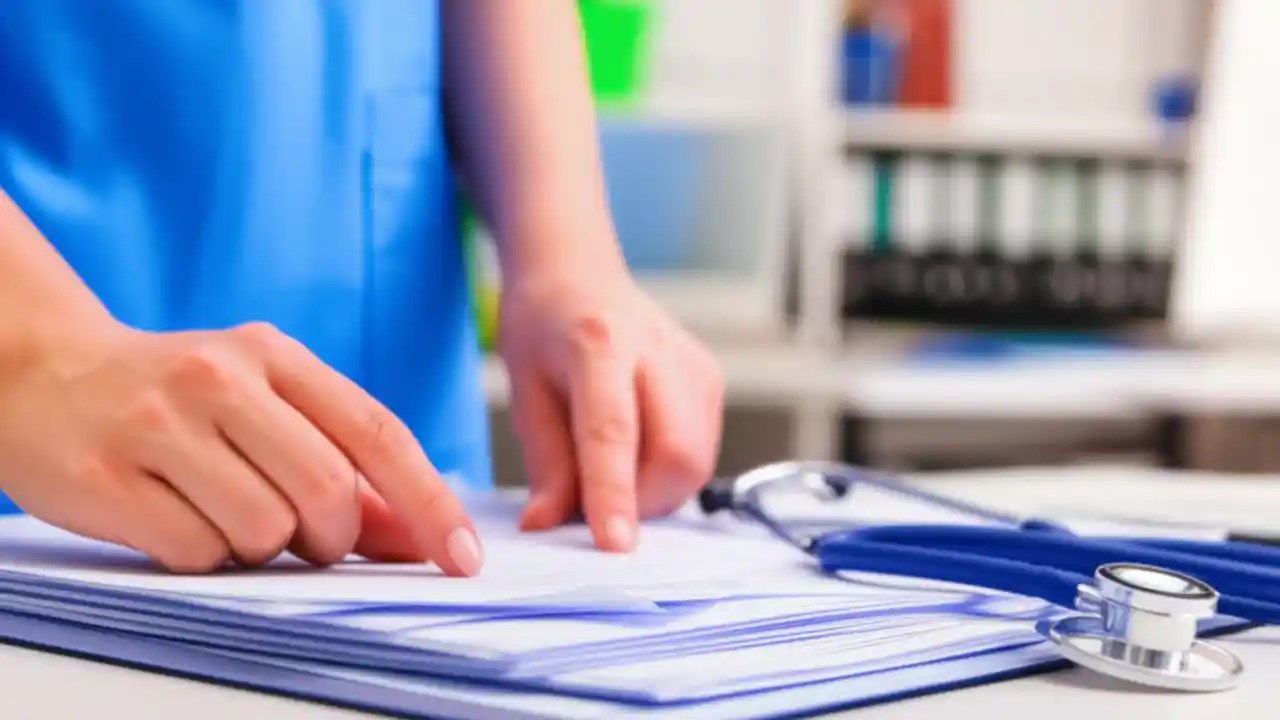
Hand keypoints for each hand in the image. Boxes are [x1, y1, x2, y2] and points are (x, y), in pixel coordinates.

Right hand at [0, 321, 482, 574]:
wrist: (42, 372)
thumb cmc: (178, 397)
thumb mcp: (265, 405)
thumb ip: (343, 463)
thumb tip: (416, 534)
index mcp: (273, 355)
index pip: (377, 433)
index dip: (428, 502)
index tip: (461, 557)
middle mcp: (219, 379)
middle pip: (327, 490)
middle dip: (333, 535)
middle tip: (308, 534)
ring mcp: (158, 425)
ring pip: (263, 529)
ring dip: (262, 546)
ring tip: (227, 512)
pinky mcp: (105, 478)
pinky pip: (195, 552)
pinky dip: (202, 553)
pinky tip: (176, 516)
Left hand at [498, 260, 724, 551]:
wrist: (579, 273)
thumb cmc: (543, 330)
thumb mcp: (523, 391)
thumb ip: (545, 462)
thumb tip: (547, 527)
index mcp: (599, 343)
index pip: (612, 430)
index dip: (614, 492)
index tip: (614, 544)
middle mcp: (658, 350)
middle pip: (676, 456)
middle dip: (639, 501)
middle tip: (591, 499)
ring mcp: (695, 365)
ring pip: (695, 464)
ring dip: (652, 491)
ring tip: (609, 465)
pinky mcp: (711, 380)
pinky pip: (700, 453)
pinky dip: (665, 471)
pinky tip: (635, 445)